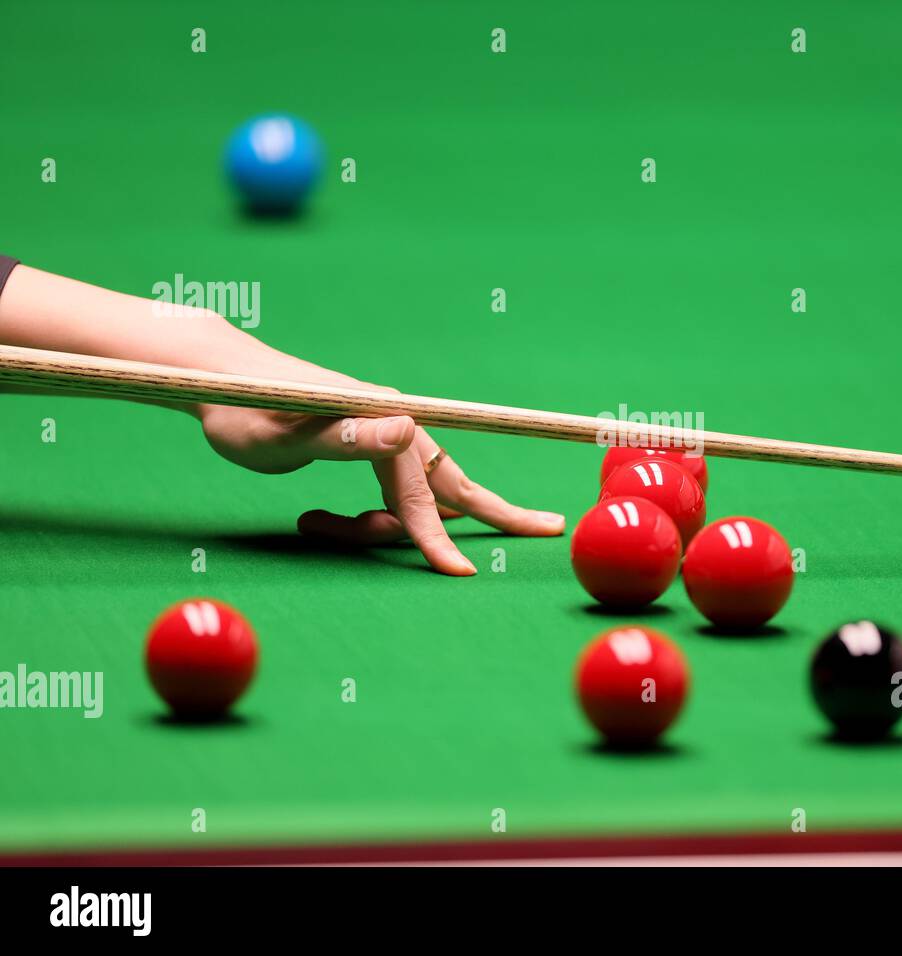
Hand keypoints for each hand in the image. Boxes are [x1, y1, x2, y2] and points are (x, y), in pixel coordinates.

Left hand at [199, 386, 563, 575]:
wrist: (219, 382)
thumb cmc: (245, 409)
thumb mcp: (288, 432)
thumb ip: (351, 435)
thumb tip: (411, 427)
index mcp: (382, 420)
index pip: (420, 493)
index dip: (437, 538)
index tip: (462, 575)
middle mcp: (395, 425)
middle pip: (452, 484)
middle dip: (499, 511)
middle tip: (551, 527)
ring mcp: (386, 436)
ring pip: (413, 499)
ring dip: (374, 528)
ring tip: (310, 525)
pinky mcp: (371, 445)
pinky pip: (389, 496)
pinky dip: (367, 520)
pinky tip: (317, 522)